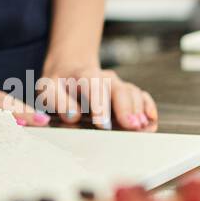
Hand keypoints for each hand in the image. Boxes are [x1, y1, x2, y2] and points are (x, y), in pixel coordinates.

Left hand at [37, 63, 157, 130]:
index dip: (99, 106)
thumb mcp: (48, 89)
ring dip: (138, 111)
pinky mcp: (126, 92)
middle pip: (118, 89)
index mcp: (83, 75)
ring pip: (132, 93)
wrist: (69, 71)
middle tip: (130, 126)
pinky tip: (151, 120)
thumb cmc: (58, 85)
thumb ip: (57, 101)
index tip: (102, 125)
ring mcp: (118, 84)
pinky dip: (148, 106)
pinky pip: (141, 96)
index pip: (93, 87)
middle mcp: (104, 78)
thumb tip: (73, 116)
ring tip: (141, 128)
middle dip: (125, 108)